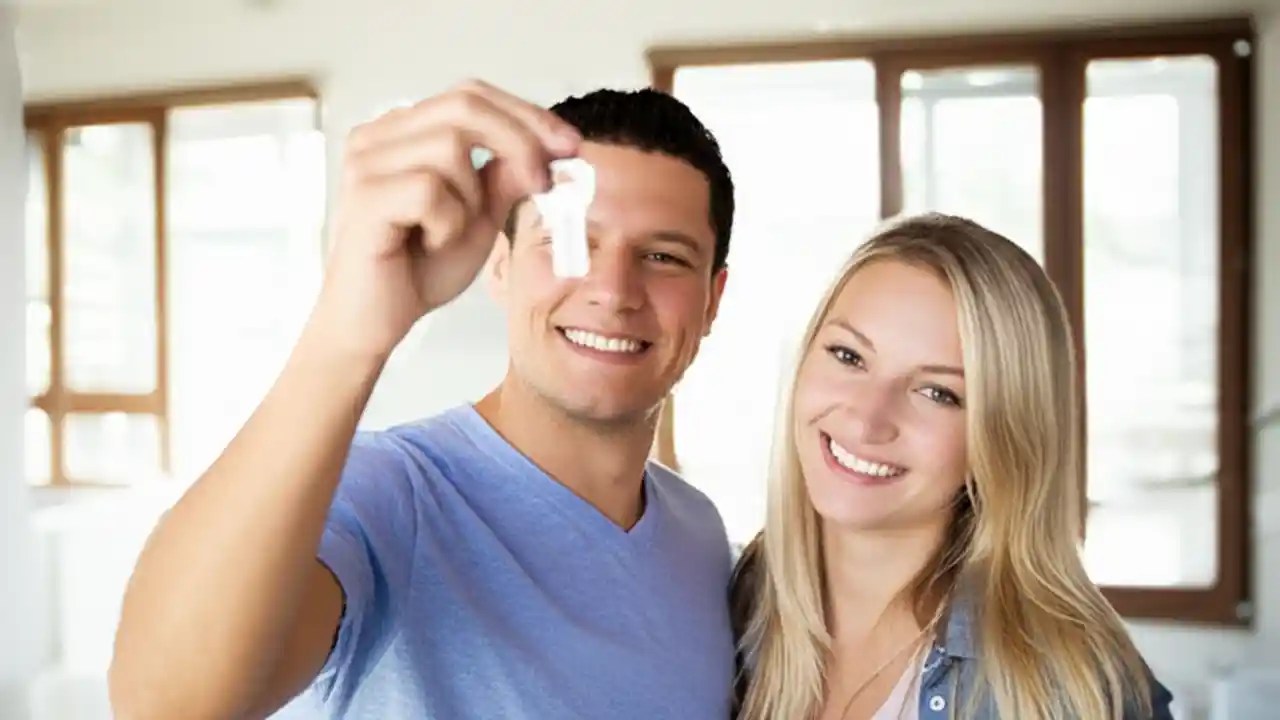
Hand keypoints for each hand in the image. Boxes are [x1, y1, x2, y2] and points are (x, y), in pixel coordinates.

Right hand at [309, 79, 580, 359]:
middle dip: (518, 141)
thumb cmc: (418, 270)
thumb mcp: (479, 217)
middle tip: (544, 181)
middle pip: (464, 106)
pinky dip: (447, 223)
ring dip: (470, 199)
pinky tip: (429, 244)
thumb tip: (548, 147)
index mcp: (402, 132)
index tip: (569, 144)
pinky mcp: (364, 195)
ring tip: (449, 233)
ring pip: (450, 149)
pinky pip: (430, 190)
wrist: (375, 323)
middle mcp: (377, 137)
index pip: (471, 96)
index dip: (526, 115)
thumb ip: (505, 178)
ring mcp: (365, 163)